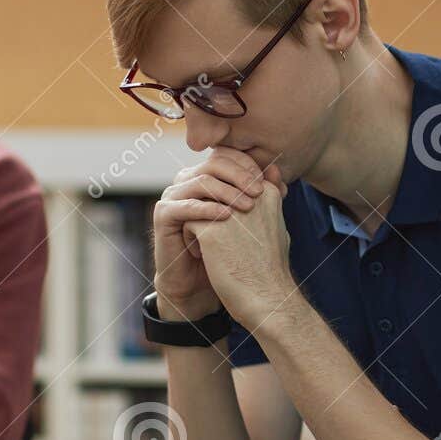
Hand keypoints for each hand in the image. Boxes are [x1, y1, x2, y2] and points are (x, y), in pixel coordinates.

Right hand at [152, 148, 285, 319]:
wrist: (199, 283)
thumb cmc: (226, 251)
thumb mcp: (248, 220)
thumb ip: (262, 196)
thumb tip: (277, 171)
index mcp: (205, 176)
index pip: (226, 156)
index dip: (247, 164)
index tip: (268, 181)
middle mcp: (187, 180)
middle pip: (214, 164)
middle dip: (240, 176)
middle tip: (259, 192)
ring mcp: (173, 195)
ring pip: (201, 182)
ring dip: (228, 192)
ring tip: (249, 207)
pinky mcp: (163, 214)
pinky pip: (185, 205)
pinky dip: (208, 209)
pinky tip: (227, 217)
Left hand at [183, 180, 293, 324]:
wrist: (266, 299)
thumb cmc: (270, 267)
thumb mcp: (277, 226)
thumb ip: (268, 200)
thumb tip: (267, 177)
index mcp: (266, 191)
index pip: (230, 187)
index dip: (227, 210)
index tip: (240, 237)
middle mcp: (248, 194)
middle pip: (212, 193)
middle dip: (210, 215)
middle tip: (227, 245)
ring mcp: (229, 210)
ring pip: (198, 207)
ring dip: (201, 226)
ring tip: (217, 250)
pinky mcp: (210, 228)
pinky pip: (188, 223)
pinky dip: (192, 241)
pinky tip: (207, 258)